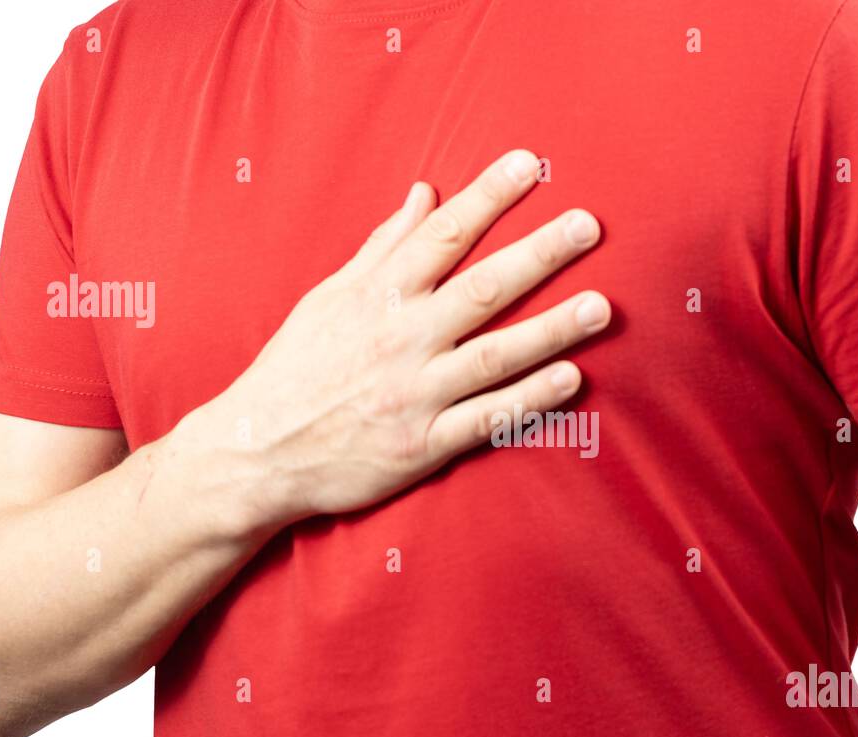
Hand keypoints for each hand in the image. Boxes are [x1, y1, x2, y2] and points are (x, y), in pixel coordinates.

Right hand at [195, 149, 607, 527]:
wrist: (256, 452)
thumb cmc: (296, 369)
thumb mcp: (329, 298)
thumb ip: (383, 247)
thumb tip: (424, 192)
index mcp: (379, 297)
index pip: (443, 236)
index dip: (488, 197)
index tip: (530, 164)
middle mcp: (401, 339)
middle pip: (482, 288)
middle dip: (539, 255)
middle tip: (589, 226)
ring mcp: (415, 393)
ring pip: (495, 354)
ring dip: (552, 329)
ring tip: (601, 307)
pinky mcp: (423, 445)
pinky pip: (487, 418)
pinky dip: (529, 399)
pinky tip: (572, 379)